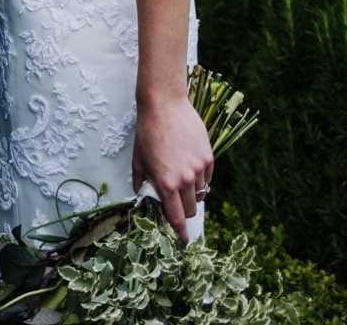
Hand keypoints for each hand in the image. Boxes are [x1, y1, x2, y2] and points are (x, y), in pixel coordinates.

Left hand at [132, 94, 214, 242]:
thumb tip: (142, 195)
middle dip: (184, 211)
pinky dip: (200, 178)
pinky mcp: (208, 157)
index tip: (182, 242)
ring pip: (201, 193)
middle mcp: (185, 179)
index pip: (176, 216)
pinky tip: (189, 165)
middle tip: (176, 204)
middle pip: (191, 209)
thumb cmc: (147, 132)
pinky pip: (207, 177)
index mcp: (166, 183)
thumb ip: (141, 181)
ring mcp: (199, 168)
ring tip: (180, 178)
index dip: (180, 232)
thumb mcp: (138, 159)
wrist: (164, 105)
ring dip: (192, 193)